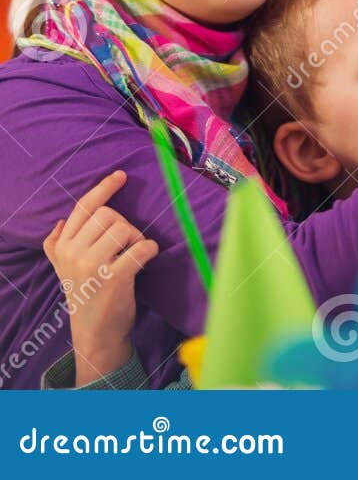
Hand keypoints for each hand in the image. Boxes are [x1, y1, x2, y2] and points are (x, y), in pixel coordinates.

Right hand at [42, 171, 158, 385]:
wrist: (95, 333)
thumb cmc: (86, 295)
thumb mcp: (64, 269)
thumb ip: (58, 245)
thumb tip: (61, 222)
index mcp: (62, 247)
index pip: (83, 207)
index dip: (104, 188)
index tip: (121, 175)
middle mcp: (72, 253)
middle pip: (109, 214)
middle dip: (124, 225)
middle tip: (125, 246)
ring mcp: (92, 265)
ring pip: (125, 228)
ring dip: (136, 239)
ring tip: (131, 256)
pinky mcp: (114, 277)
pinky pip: (143, 247)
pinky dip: (150, 250)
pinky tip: (144, 261)